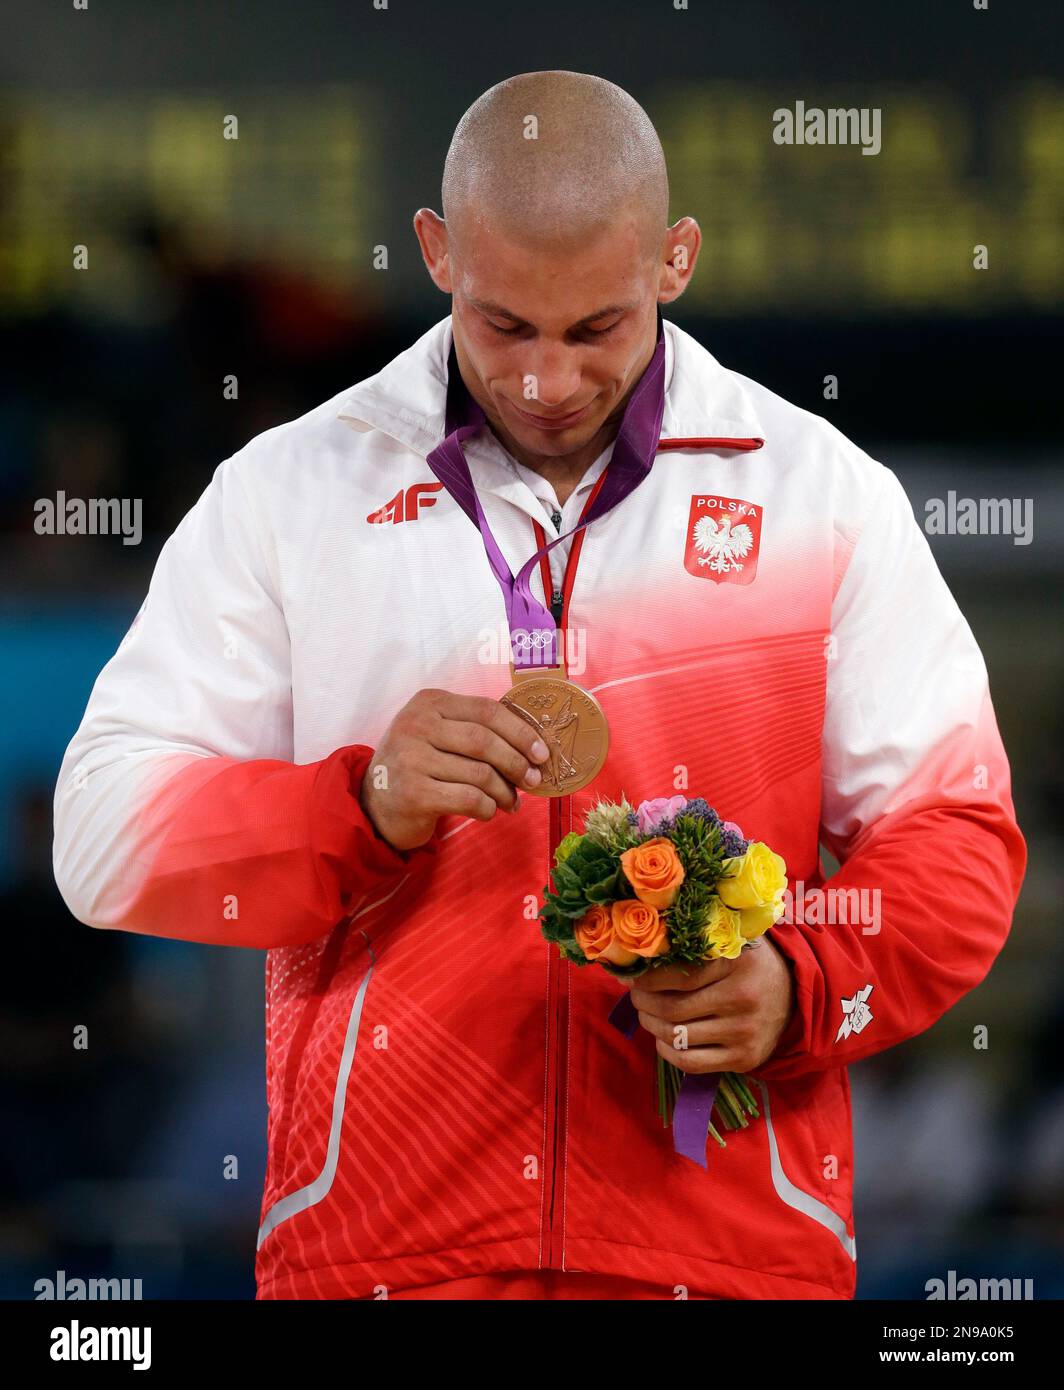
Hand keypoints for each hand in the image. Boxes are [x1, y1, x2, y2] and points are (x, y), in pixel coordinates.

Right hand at [359, 688, 550, 850]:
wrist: (375, 803)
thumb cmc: (420, 765)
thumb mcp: (439, 734)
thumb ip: (476, 731)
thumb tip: (533, 747)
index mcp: (429, 702)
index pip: (487, 711)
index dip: (521, 732)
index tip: (542, 753)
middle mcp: (416, 724)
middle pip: (485, 741)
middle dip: (516, 763)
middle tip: (533, 780)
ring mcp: (411, 758)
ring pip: (480, 774)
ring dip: (504, 792)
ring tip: (511, 802)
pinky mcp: (414, 793)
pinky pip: (469, 799)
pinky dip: (487, 808)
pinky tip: (488, 811)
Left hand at [629, 938, 795, 1073]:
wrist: (794, 996)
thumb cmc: (748, 965)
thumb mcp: (730, 943)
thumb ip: (695, 944)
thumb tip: (643, 954)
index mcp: (737, 963)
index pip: (679, 974)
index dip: (648, 978)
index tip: (634, 975)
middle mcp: (742, 999)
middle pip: (673, 1008)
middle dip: (643, 1003)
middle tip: (636, 996)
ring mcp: (744, 1032)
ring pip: (678, 1036)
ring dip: (651, 1026)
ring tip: (647, 1014)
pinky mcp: (744, 1059)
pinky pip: (691, 1063)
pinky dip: (667, 1052)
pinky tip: (663, 1039)